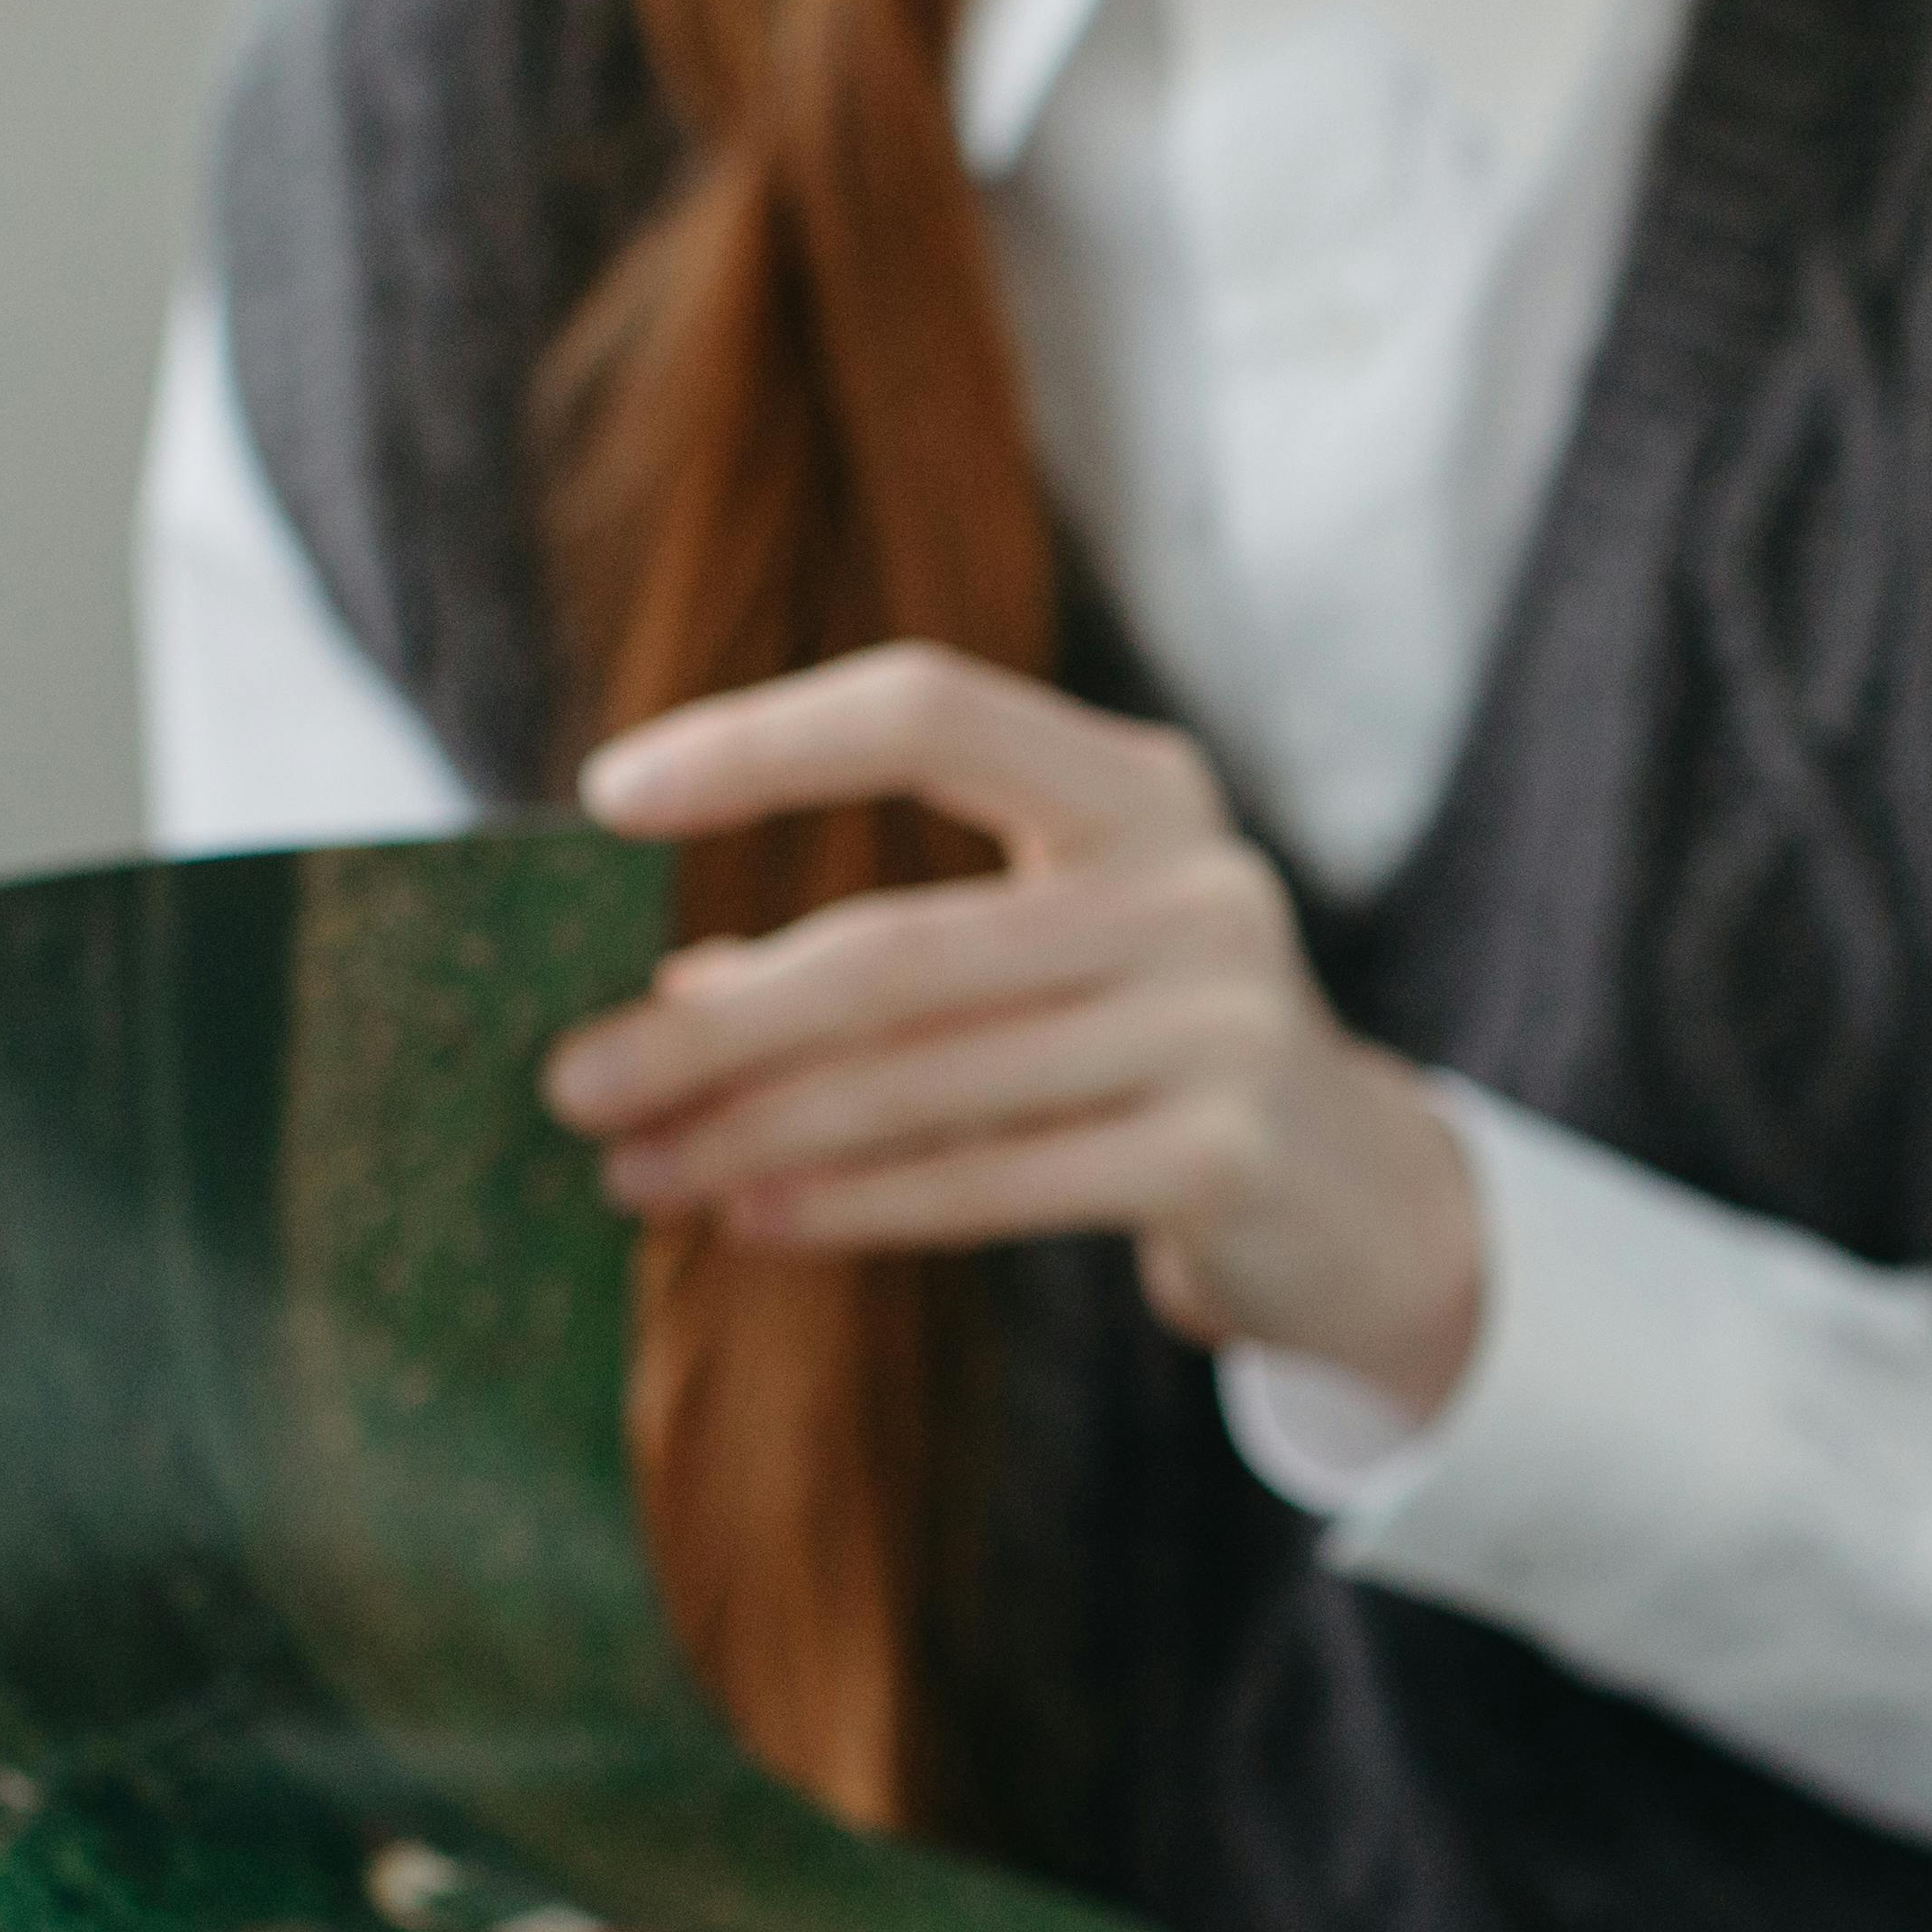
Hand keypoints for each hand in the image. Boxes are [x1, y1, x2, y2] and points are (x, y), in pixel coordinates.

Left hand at [550, 645, 1487, 1412]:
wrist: (1358, 1200)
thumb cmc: (1149, 1053)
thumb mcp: (1043, 959)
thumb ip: (886, 955)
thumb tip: (662, 1001)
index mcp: (1137, 789)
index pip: (925, 709)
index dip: (762, 742)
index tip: (606, 799)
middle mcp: (1193, 884)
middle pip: (901, 943)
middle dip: (716, 1022)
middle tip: (573, 1075)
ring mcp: (1221, 1021)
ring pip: (931, 1076)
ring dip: (756, 1131)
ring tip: (631, 1169)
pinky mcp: (1224, 1156)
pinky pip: (995, 1180)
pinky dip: (857, 1205)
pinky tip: (752, 1222)